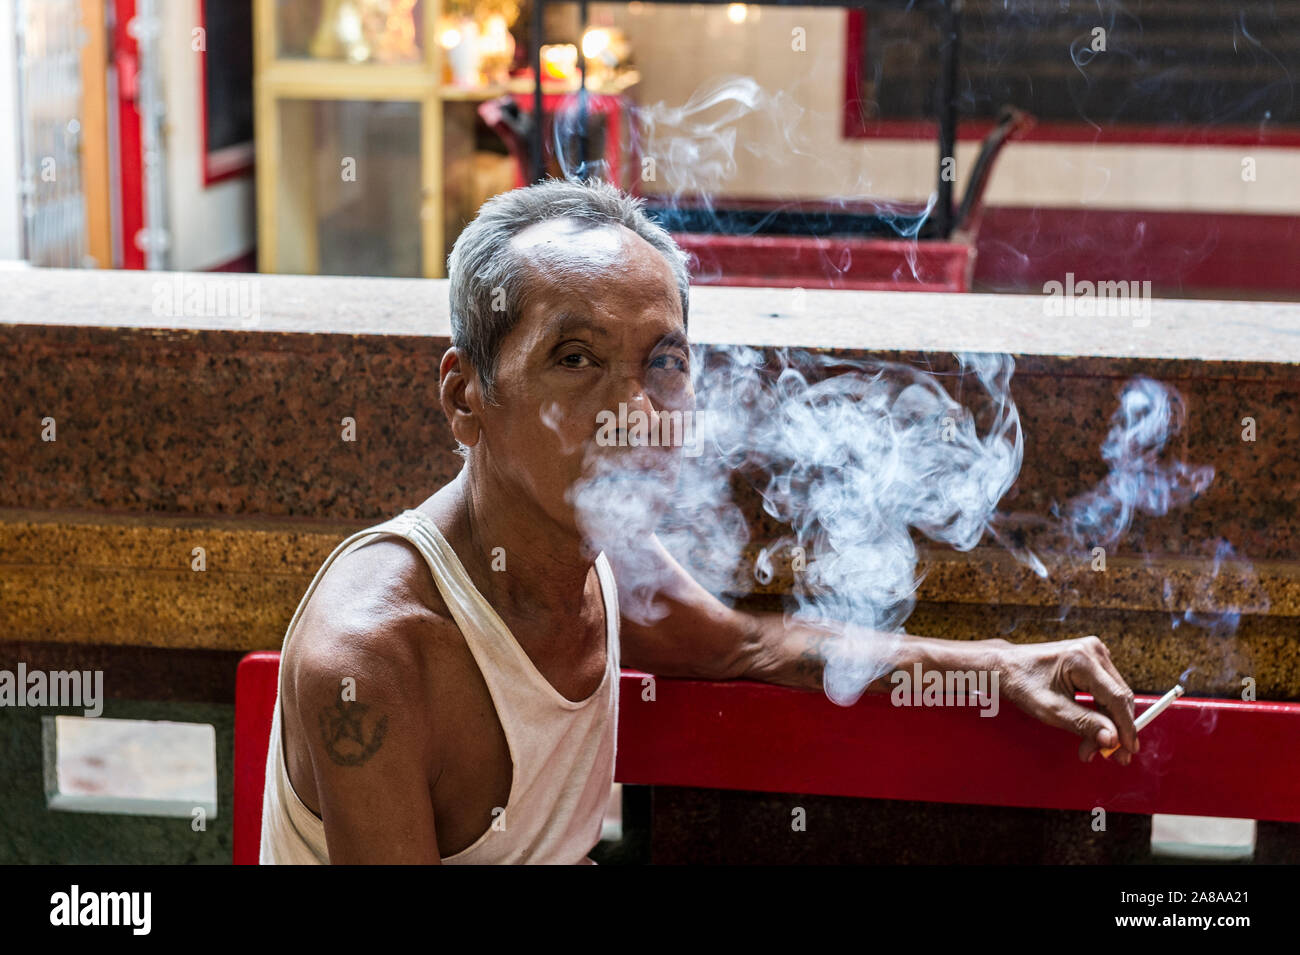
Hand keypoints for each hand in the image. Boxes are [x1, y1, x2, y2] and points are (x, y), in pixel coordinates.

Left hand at [987, 635, 1138, 764]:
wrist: (1005, 666)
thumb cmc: (1021, 683)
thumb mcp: (1050, 709)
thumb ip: (1084, 724)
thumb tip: (1112, 739)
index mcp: (1082, 659)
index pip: (1117, 698)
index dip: (1126, 727)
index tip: (1127, 750)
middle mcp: (1092, 651)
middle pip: (1119, 697)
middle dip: (1116, 730)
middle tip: (1110, 756)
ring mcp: (1093, 653)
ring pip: (1114, 696)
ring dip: (1108, 724)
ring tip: (1093, 747)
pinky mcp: (1091, 660)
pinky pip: (1106, 690)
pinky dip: (1102, 712)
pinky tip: (1094, 730)